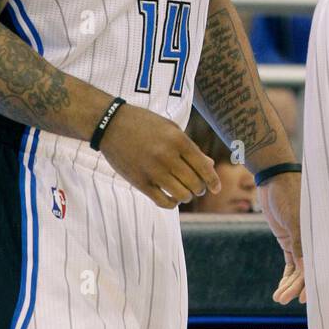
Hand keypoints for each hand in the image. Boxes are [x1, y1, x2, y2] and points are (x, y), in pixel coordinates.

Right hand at [98, 102, 221, 209]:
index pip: (203, 167)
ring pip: (181, 195)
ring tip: (184, 192)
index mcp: (178, 140)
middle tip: (197, 188)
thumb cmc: (145, 124)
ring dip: (186, 196)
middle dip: (199, 189)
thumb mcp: (170, 129)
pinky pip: (163, 202)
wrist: (111, 124)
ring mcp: (153, 170)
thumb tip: (210, 165)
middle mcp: (167, 156)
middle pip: (194, 183)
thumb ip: (190, 148)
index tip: (216, 188)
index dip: (213, 180)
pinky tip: (171, 198)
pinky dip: (172, 203)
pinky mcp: (140, 182)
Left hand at [257, 172, 305, 304]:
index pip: (317, 265)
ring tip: (278, 298)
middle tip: (282, 300)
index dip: (311, 283)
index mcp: (319, 234)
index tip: (304, 299)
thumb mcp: (293, 218)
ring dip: (289, 284)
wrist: (274, 177)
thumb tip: (306, 270)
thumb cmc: (287, 193)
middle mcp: (312, 239)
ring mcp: (300, 240)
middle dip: (296, 287)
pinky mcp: (289, 238)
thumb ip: (300, 243)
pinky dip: (287, 275)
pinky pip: (291, 261)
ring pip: (297, 269)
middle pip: (307, 270)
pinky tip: (281, 288)